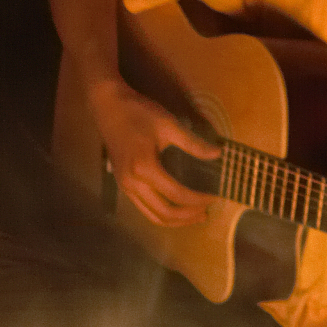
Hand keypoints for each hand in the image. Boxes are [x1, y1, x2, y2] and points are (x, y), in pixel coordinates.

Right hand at [87, 78, 220, 226]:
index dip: (199, 199)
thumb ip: (193, 143)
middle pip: (165, 213)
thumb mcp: (168, 124)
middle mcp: (132, 183)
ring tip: (195, 215)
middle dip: (189, 216)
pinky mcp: (123, 185)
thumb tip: (218, 154)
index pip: (177, 194)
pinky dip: (163, 214)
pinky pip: (144, 209)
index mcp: (144, 168)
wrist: (108, 106)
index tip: (216, 196)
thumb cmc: (138, 112)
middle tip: (208, 211)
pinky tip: (177, 207)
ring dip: (176, 220)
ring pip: (153, 216)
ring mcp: (125, 186)